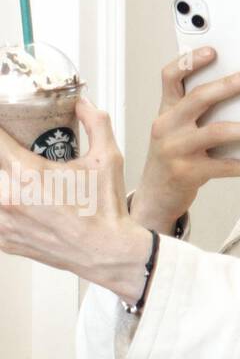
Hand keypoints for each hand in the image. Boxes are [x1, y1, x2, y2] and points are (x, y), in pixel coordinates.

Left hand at [0, 96, 153, 301]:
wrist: (109, 253)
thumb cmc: (107, 211)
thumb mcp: (108, 158)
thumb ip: (95, 123)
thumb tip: (83, 105)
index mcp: (28, 174)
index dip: (1, 128)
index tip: (6, 125)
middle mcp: (9, 198)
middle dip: (6, 157)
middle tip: (18, 154)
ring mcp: (4, 222)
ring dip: (6, 183)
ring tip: (26, 185)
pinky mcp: (5, 241)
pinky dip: (6, 206)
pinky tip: (21, 203)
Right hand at [130, 49, 239, 232]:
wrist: (156, 194)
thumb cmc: (173, 154)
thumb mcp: (176, 127)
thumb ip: (197, 110)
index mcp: (165, 110)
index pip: (170, 77)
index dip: (189, 61)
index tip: (213, 50)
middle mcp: (168, 126)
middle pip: (199, 98)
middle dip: (228, 85)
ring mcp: (177, 149)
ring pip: (217, 132)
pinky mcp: (189, 173)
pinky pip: (226, 167)